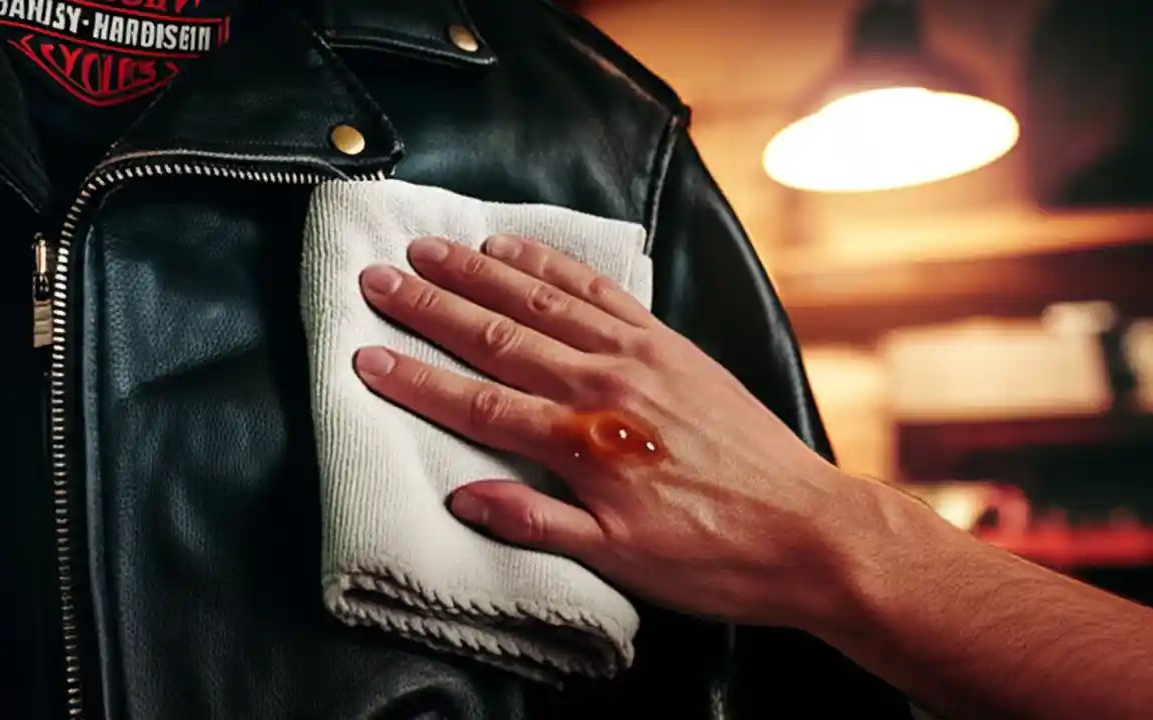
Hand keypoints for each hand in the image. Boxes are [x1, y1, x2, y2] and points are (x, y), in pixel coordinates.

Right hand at [352, 235, 900, 631]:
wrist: (806, 530)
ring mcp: (638, 355)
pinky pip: (600, 290)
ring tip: (431, 249)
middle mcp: (604, 385)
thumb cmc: (713, 556)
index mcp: (585, 444)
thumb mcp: (620, 563)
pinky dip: (552, 264)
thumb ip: (537, 525)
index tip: (366, 355)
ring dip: (479, 274)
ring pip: (542, 301)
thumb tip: (463, 498)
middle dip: (431, 308)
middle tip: (379, 279)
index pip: (478, 405)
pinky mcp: (668, 342)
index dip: (417, 380)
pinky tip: (515, 247)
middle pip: (498, 338)